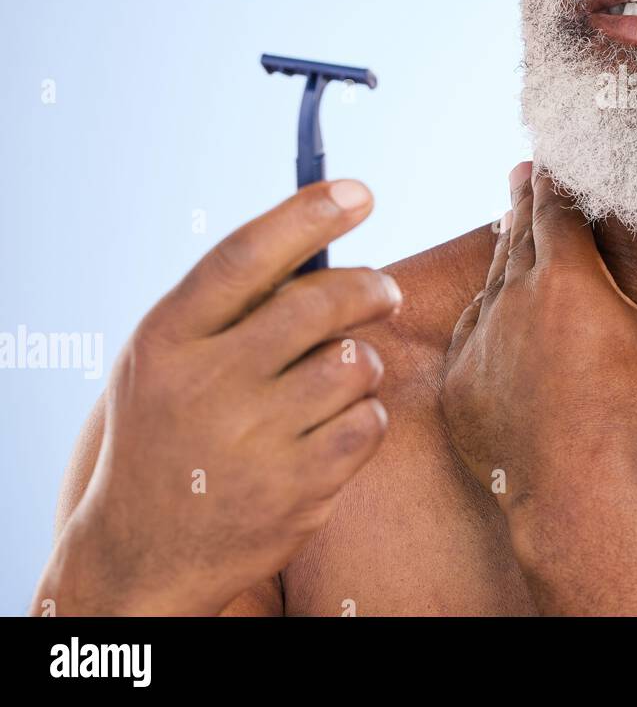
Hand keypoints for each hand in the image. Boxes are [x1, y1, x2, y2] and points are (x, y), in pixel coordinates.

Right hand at [41, 180, 399, 615]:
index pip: (245, 257)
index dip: (308, 215)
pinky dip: (364, 417)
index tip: (360, 193)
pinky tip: (331, 431)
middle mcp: (206, 385)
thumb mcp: (170, 358)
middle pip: (320, 304)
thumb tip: (325, 234)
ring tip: (337, 379)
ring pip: (355, 362)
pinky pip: (369, 420)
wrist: (143, 549)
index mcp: (167, 338)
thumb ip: (232, 303)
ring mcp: (252, 440)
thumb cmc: (171, 426)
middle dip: (369, 288)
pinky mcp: (296, 487)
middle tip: (385, 291)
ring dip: (361, 363)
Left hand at [441, 162, 636, 510]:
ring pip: (490, 284)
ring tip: (506, 234)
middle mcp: (514, 300)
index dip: (553, 182)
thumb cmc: (632, 415)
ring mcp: (481, 343)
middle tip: (520, 174)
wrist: (575, 490)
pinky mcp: (460, 385)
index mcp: (565, 279)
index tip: (546, 157)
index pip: (555, 212)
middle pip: (517, 237)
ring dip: (501, 256)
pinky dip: (481, 317)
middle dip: (522, 203)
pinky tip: (487, 315)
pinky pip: (468, 337)